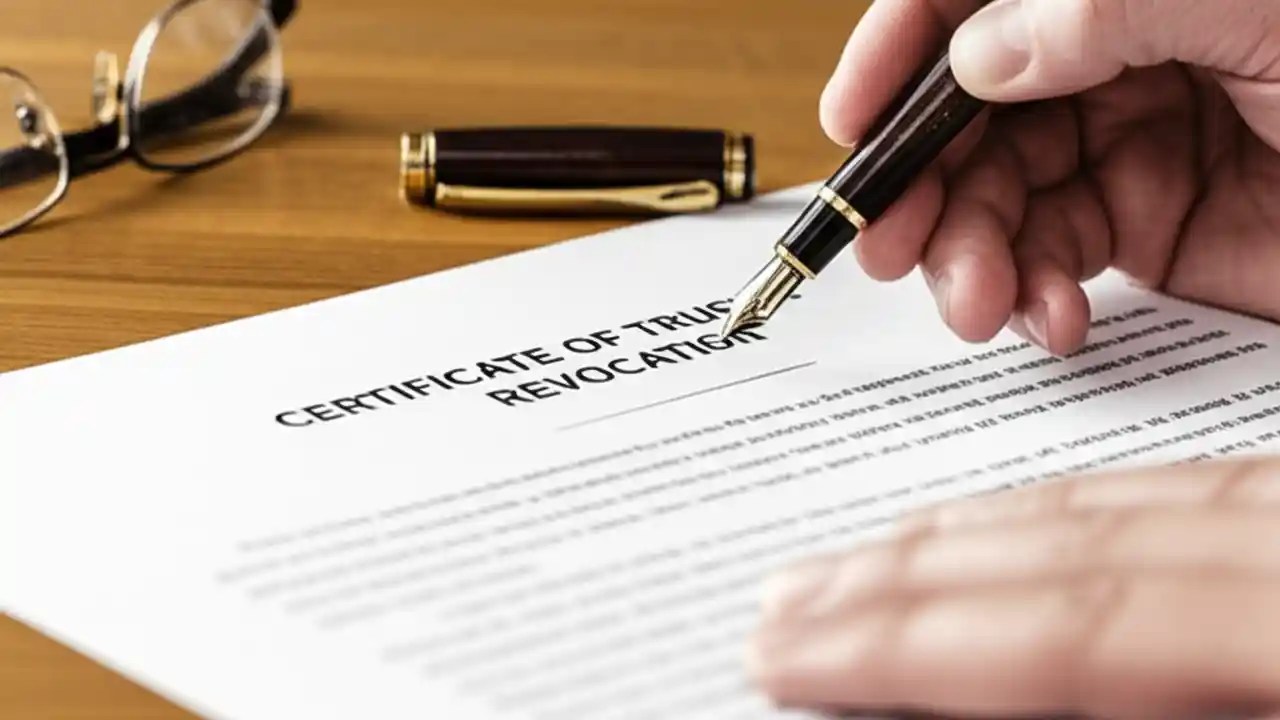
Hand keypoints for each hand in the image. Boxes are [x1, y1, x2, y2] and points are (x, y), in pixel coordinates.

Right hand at [746, 456, 1279, 718]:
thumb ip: (1128, 696)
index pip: (1073, 632)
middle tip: (788, 598)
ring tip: (867, 554)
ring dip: (969, 530)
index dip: (911, 648)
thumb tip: (962, 692)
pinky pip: (1180, 481)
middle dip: (906, 580)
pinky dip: (1070, 500)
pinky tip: (1013, 513)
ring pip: (1113, 497)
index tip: (793, 655)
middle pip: (1067, 551)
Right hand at [822, 0, 1279, 355]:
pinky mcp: (1147, 226)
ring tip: (976, 304)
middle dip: (921, 185)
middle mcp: (1109, 52)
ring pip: (998, 196)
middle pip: (968, 113)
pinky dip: (1034, 296)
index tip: (852, 118)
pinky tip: (1049, 318)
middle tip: (888, 246)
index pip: (973, 1)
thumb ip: (1101, 8)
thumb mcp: (1250, 4)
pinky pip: (1053, 260)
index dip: (899, 51)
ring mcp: (1123, 141)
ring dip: (969, 256)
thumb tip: (978, 54)